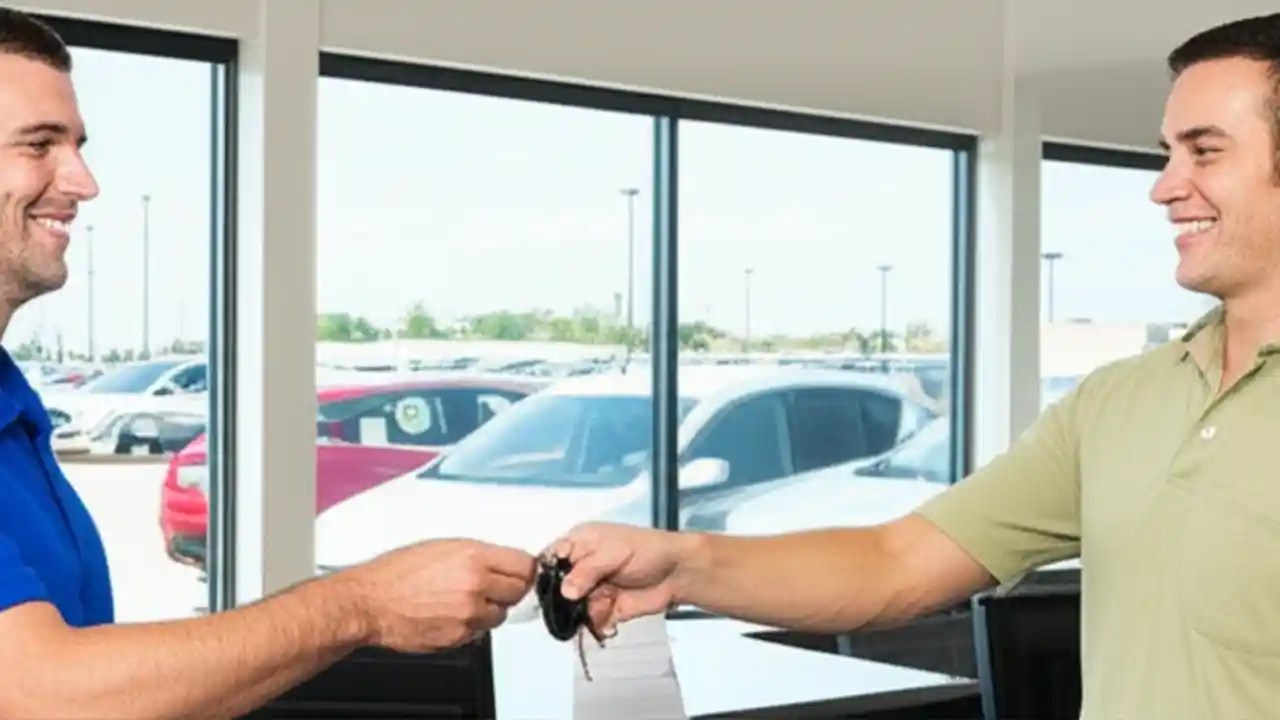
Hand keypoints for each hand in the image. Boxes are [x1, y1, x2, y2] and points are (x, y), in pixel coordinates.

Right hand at [337, 538, 535, 652]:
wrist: (371, 602)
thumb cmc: (397, 572)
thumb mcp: (442, 547)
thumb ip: (478, 555)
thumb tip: (501, 562)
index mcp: (473, 557)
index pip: (523, 565)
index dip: (524, 569)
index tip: (522, 571)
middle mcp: (476, 585)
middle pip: (518, 591)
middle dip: (509, 589)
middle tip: (495, 586)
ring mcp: (469, 614)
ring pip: (500, 615)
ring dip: (490, 609)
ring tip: (465, 601)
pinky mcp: (459, 636)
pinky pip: (479, 632)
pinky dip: (471, 626)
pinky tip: (450, 614)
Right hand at [547, 522, 694, 634]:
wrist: (678, 573)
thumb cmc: (645, 552)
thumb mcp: (613, 552)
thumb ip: (586, 571)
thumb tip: (565, 592)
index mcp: (579, 544)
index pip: (551, 558)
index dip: (545, 573)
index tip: (546, 588)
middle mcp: (581, 567)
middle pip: (558, 587)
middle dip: (563, 600)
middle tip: (576, 604)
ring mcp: (592, 590)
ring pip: (572, 607)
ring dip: (581, 614)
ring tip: (602, 607)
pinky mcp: (605, 609)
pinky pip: (590, 621)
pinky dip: (596, 624)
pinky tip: (608, 620)